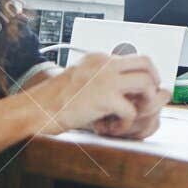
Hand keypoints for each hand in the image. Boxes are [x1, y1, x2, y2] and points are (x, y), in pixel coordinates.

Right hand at [27, 52, 166, 136]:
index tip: (137, 93)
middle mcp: (105, 64)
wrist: (34, 109)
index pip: (133, 59)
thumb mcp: (79, 79)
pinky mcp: (104, 98)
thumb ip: (100, 79)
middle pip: (146, 62)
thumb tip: (122, 90)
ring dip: (144, 103)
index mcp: (99, 58)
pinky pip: (131, 111)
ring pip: (146, 83)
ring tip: (129, 116)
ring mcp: (105, 79)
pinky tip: (110, 128)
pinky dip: (126, 124)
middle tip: (144, 100)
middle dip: (153, 82)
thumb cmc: (52, 100)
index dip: (141, 77)